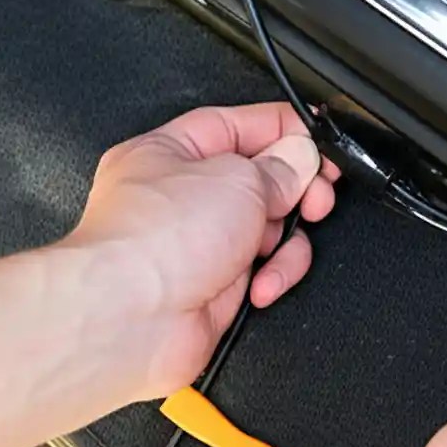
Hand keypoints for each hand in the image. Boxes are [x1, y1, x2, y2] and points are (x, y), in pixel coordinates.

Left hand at [66, 103, 339, 398]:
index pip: (239, 125)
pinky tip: (262, 284)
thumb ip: (279, 166)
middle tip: (316, 195)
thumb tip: (301, 157)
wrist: (128, 321)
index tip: (319, 145)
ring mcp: (198, 243)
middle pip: (261, 179)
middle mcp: (182, 197)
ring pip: (270, 229)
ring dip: (286, 240)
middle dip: (295, 190)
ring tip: (280, 246)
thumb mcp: (237, 180)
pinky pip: (264, 271)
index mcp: (170, 153)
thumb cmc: (153, 243)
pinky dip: (272, 276)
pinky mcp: (214, 286)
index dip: (284, 131)